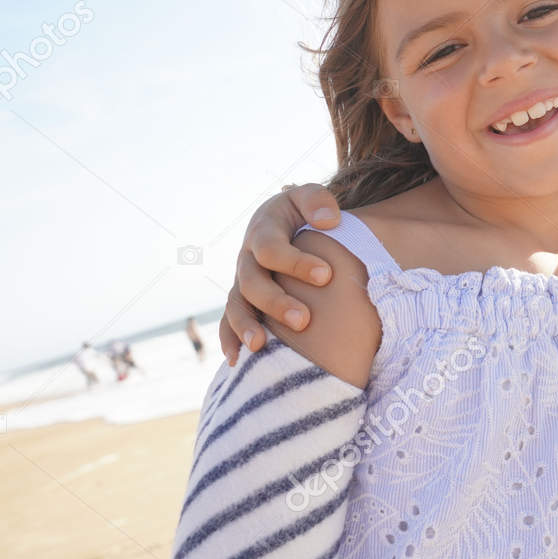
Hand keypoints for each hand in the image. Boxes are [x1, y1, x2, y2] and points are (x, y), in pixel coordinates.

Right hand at [218, 183, 342, 361]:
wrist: (286, 222)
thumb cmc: (303, 212)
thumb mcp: (308, 197)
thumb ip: (317, 200)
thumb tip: (329, 220)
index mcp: (262, 232)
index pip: (272, 250)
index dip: (296, 263)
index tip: (327, 276)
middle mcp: (247, 259)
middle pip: (251, 283)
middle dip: (275, 302)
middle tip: (303, 321)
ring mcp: (241, 282)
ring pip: (235, 305)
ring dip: (246, 326)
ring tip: (260, 346)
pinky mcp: (242, 301)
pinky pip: (229, 322)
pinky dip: (229, 340)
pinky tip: (236, 361)